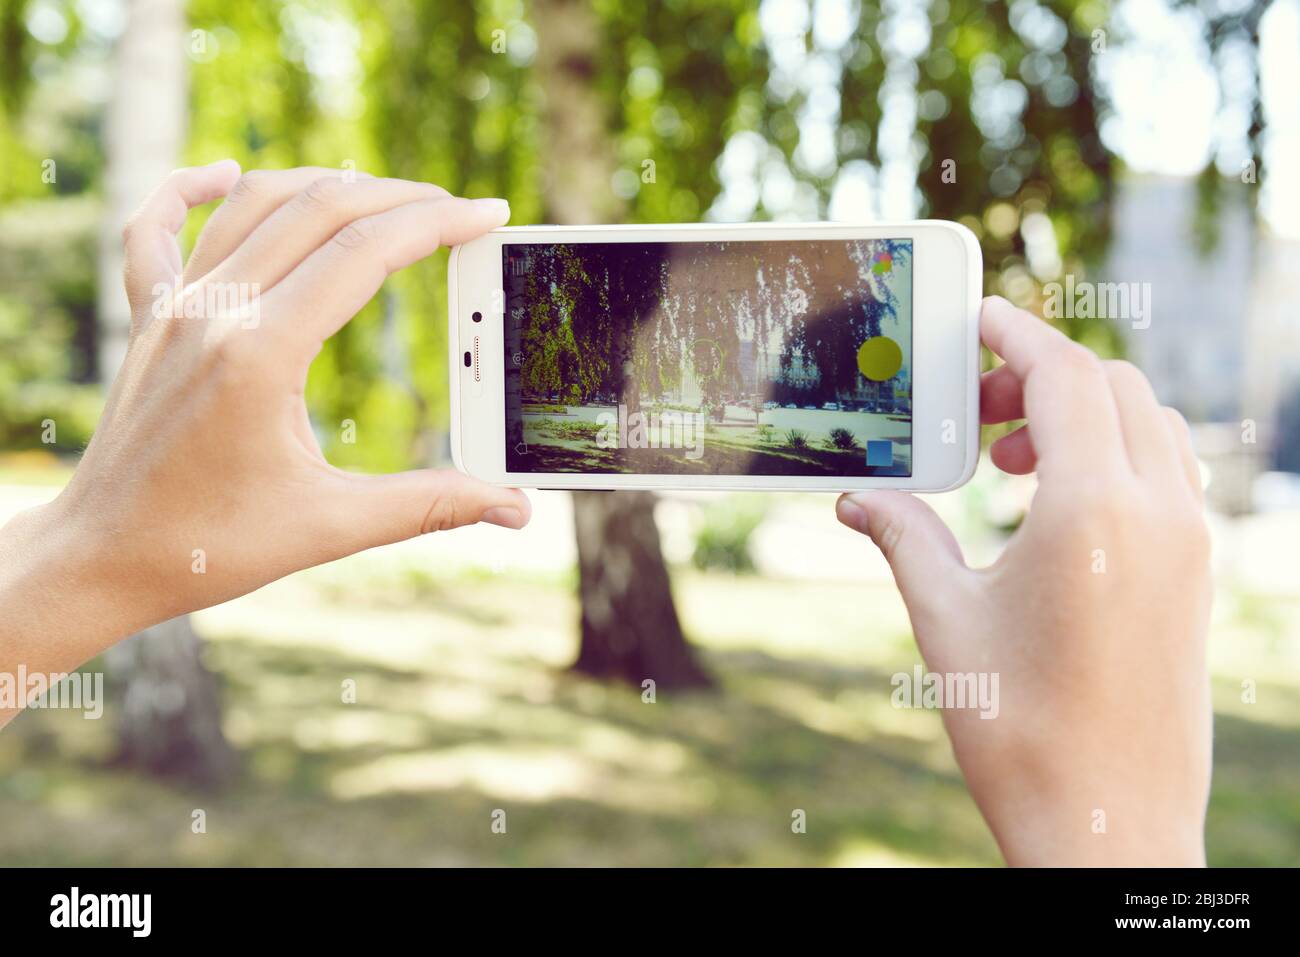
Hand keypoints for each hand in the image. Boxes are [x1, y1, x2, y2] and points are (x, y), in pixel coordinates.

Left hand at [0, 163, 529, 702]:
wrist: (102, 559)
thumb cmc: (209, 547)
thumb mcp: (333, 526)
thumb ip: (432, 505)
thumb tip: (517, 508)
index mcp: (262, 353)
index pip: (365, 253)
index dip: (438, 225)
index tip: (487, 214)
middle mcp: (214, 312)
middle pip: (319, 210)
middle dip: (401, 198)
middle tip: (458, 210)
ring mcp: (173, 307)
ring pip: (255, 204)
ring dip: (326, 187)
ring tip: (386, 196)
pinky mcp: (147, 317)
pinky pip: (158, 226)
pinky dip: (190, 188)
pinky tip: (224, 172)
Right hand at [836, 296, 1211, 865]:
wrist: (1109, 826)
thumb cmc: (1021, 730)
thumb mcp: (946, 622)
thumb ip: (903, 538)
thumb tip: (855, 497)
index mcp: (1093, 513)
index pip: (1064, 377)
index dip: (1016, 337)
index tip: (978, 321)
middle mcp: (1159, 514)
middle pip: (1112, 387)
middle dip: (1040, 378)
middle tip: (974, 415)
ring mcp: (1189, 545)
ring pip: (1149, 424)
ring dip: (1081, 415)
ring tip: (1009, 465)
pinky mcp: (1197, 576)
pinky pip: (1167, 474)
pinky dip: (1114, 456)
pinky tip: (1053, 510)